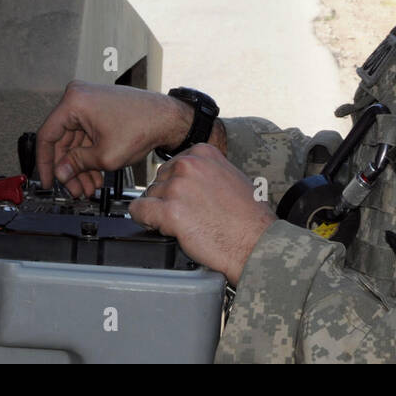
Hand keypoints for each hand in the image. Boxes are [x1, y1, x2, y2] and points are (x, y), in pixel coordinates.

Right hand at [36, 81, 192, 197]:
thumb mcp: (105, 156)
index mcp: (75, 102)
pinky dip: (90, 155)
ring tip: (87, 186)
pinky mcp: (100, 109)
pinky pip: (87, 136)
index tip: (47, 179)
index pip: (47, 135)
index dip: (44, 163)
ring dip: (80, 166)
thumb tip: (61, 173)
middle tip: (73, 188)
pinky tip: (95, 175)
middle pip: (63, 140)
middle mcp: (79, 98)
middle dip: (69, 169)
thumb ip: (77, 165)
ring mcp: (90, 102)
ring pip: (76, 141)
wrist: (168, 118)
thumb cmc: (144, 125)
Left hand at [129, 144, 275, 284]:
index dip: (176, 185)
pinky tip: (158, 227)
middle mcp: (188, 165)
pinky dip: (144, 220)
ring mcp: (178, 187)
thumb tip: (186, 178)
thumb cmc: (249, 217)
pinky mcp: (170, 212)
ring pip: (149, 196)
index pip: (172, 165)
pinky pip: (139, 211)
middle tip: (186, 214)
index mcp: (203, 153)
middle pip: (159, 180)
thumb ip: (206, 171)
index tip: (185, 198)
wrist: (256, 243)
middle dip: (166, 198)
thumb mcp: (230, 176)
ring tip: (183, 224)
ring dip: (158, 211)